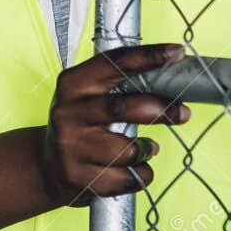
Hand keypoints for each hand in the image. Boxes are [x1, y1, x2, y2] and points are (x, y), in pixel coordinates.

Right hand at [39, 43, 189, 205]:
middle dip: (161, 110)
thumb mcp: (87, 97)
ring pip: (128, 150)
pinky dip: (139, 175)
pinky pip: (128, 178)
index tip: (177, 52)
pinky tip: (130, 170)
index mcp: (73, 84)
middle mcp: (68, 112)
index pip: (113, 63)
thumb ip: (119, 86)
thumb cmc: (80, 125)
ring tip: (143, 150)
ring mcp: (71, 146)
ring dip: (146, 150)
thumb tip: (171, 79)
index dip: (148, 56)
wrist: (47, 167)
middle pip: (123, 108)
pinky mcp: (79, 177)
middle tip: (183, 113)